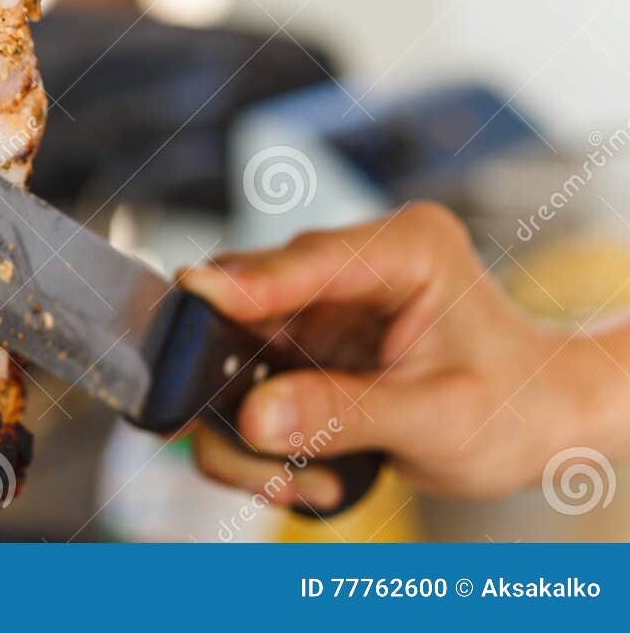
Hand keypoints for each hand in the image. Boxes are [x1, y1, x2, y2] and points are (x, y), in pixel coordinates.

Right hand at [177, 202, 627, 511]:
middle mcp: (353, 261)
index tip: (191, 294)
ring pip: (235, 342)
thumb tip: (252, 417)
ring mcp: (323, 297)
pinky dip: (259, 431)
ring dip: (245, 419)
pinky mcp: (304, 334)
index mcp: (407, 248)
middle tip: (255, 455)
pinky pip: (248, 373)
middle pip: (252, 300)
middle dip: (238, 382)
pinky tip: (302, 473)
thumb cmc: (515, 409)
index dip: (247, 283)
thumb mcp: (436, 421)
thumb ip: (341, 414)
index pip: (310, 260)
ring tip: (293, 482)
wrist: (541, 422)